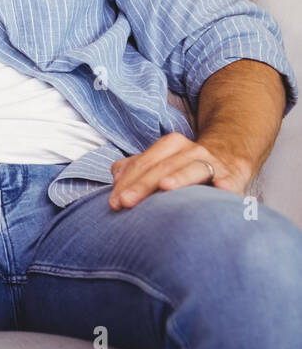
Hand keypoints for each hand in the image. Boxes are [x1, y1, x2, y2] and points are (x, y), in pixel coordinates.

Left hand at [109, 132, 248, 209]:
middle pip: (163, 167)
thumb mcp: (160, 162)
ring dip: (180, 177)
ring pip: (193, 169)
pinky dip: (223, 186)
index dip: (127, 182)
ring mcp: (213, 163)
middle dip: (142, 185)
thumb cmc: (186, 166)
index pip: (144, 163)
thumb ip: (135, 168)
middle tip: (126, 202)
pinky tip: (218, 191)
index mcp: (171, 145)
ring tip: (165, 186)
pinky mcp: (233, 179)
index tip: (114, 202)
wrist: (231, 159)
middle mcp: (191, 151)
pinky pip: (228, 182)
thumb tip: (116, 177)